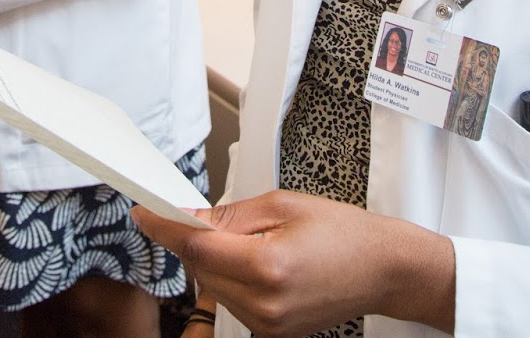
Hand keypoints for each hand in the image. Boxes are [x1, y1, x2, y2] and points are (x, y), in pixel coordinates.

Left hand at [132, 191, 454, 337]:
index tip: (145, 211)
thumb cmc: (345, 233)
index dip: (164, 227)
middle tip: (205, 215)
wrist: (384, 269)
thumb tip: (189, 216)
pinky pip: (231, 300)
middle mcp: (264, 302)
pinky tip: (256, 260)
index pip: (197, 247)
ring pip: (213, 286)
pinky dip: (231, 277)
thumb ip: (231, 214)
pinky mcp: (271, 331)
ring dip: (215, 260)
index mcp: (268, 266)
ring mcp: (267, 323)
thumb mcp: (283, 205)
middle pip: (201, 268)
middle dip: (196, 239)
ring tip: (252, 239)